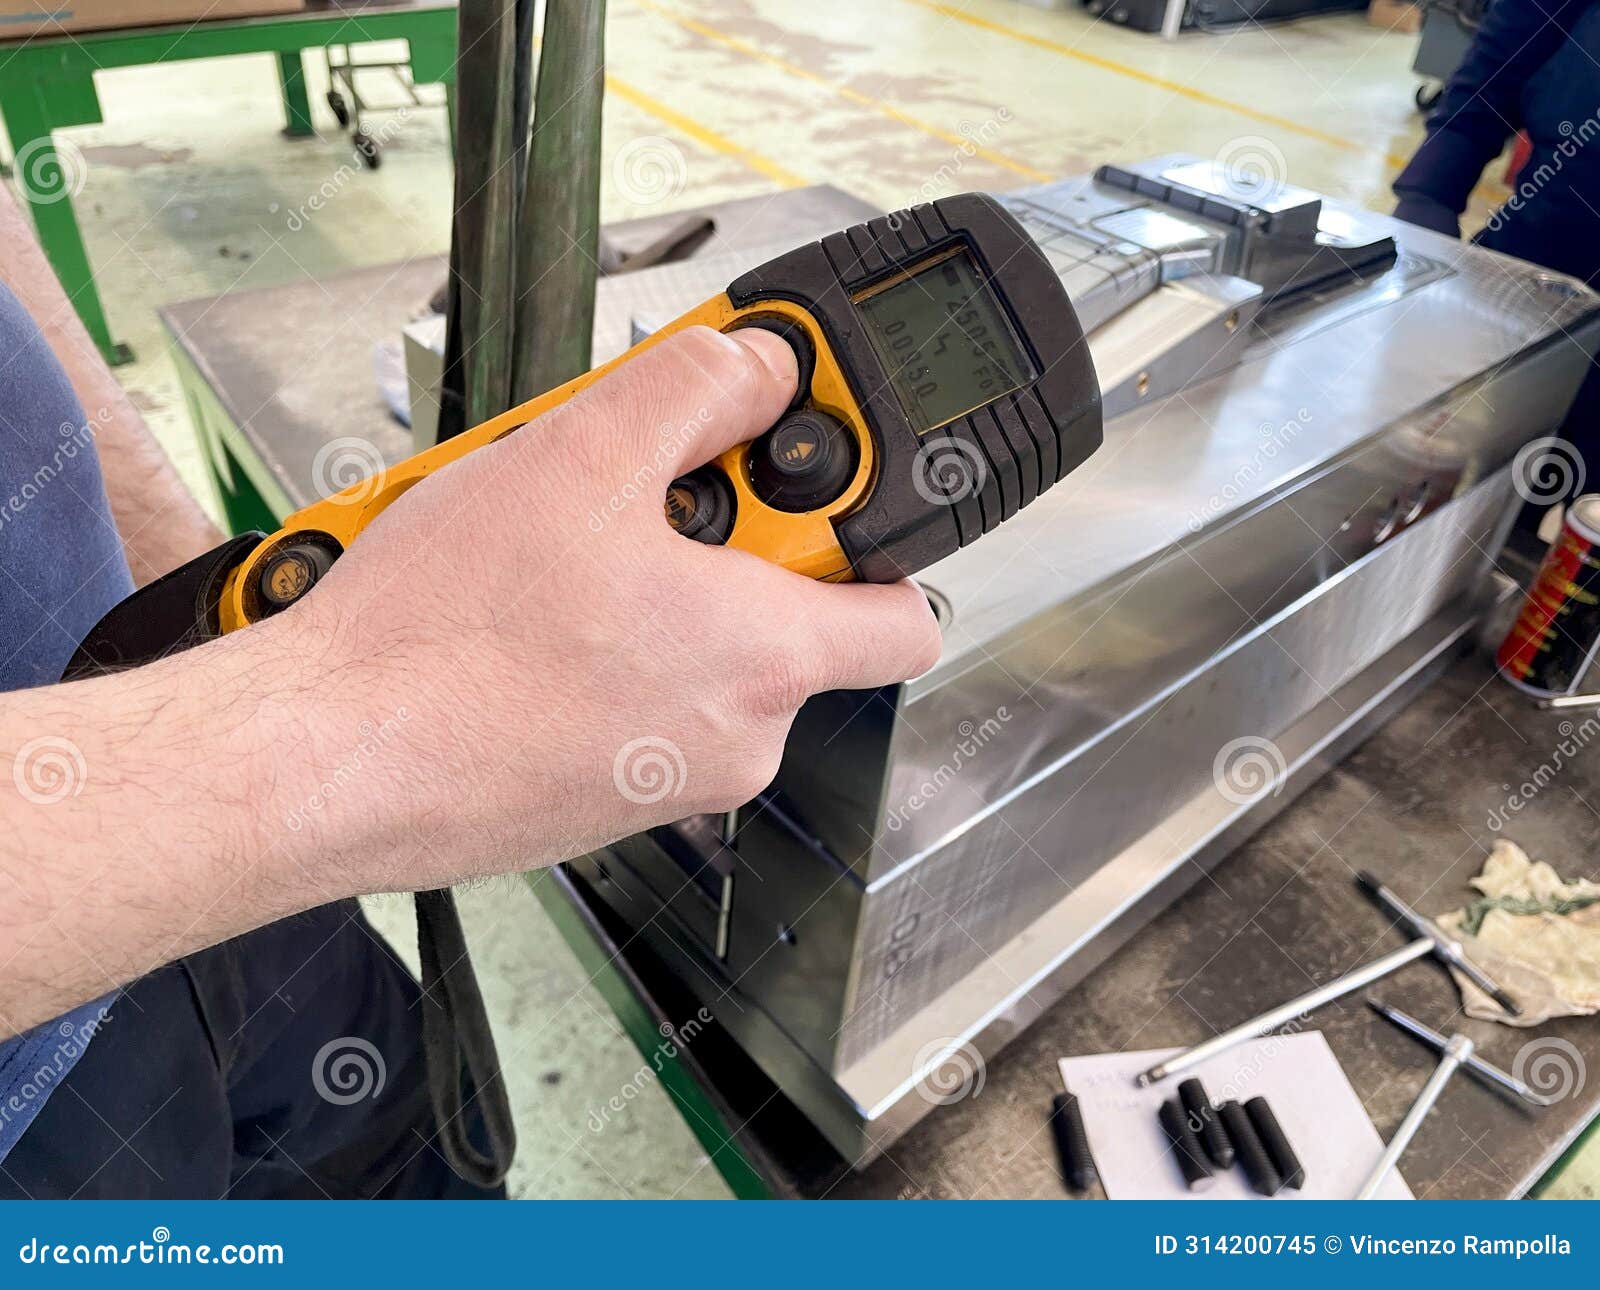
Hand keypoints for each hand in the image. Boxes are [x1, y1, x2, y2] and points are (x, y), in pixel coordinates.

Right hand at [260, 326, 942, 892]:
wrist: (326, 760)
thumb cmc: (443, 637)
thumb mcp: (579, 456)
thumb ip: (695, 390)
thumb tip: (761, 368)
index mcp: (766, 658)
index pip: (905, 613)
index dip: (870, 539)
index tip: (802, 486)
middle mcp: (736, 738)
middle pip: (780, 620)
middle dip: (721, 548)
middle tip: (630, 500)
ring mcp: (667, 780)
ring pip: (696, 659)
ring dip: (647, 595)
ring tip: (552, 561)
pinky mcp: (600, 800)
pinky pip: (633, 705)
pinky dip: (600, 653)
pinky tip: (521, 621)